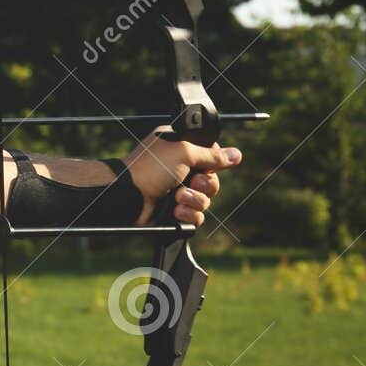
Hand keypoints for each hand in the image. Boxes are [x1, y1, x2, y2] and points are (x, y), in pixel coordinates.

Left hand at [123, 129, 241, 226]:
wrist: (128, 196)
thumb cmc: (151, 168)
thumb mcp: (184, 152)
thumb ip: (212, 155)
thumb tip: (237, 155)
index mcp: (180, 148)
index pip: (211, 154)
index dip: (214, 162)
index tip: (207, 164)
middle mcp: (180, 169)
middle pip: (212, 180)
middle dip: (205, 184)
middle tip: (191, 182)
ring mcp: (177, 190)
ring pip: (206, 200)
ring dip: (195, 200)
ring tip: (177, 197)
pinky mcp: (174, 211)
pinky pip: (197, 216)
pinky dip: (188, 214)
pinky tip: (175, 211)